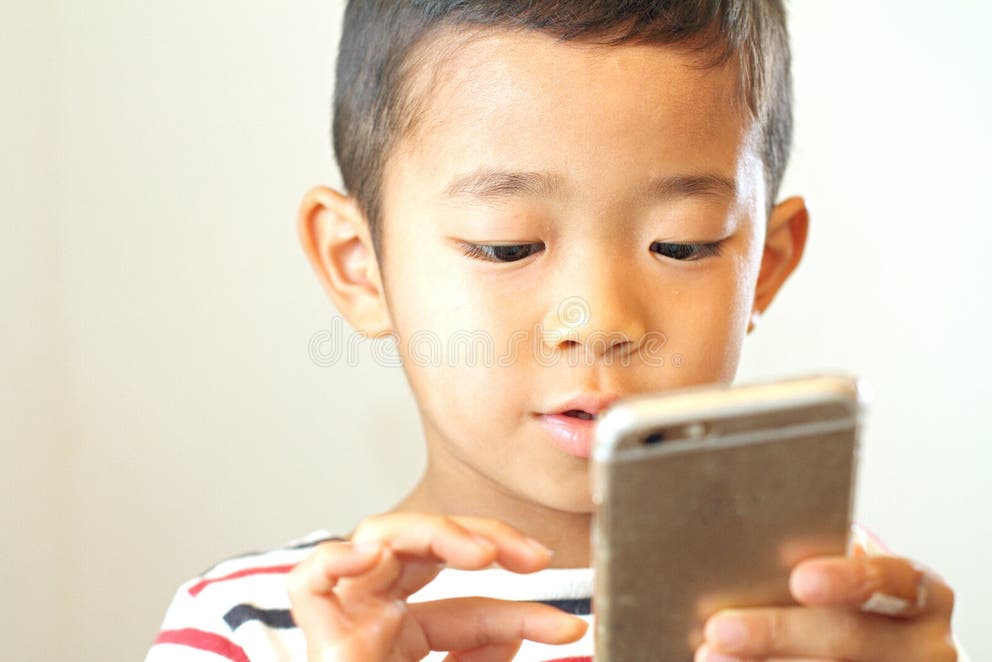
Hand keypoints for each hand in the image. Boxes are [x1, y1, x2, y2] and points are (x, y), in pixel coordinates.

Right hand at [287, 513, 587, 661]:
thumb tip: (522, 628)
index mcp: (408, 644)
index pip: (471, 611)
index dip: (525, 612)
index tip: (571, 629)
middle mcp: (377, 628)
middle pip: (422, 552)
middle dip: (481, 539)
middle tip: (536, 558)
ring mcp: (346, 630)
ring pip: (375, 543)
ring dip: (431, 534)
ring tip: (480, 553)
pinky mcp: (317, 648)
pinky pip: (306, 585)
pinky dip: (335, 559)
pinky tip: (374, 557)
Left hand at [695, 542, 957, 661]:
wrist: (882, 651)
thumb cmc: (845, 598)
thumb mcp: (846, 574)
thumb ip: (816, 559)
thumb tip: (748, 550)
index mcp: (921, 593)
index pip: (893, 581)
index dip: (848, 579)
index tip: (800, 580)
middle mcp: (928, 645)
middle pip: (850, 638)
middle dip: (777, 631)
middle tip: (719, 628)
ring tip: (711, 655)